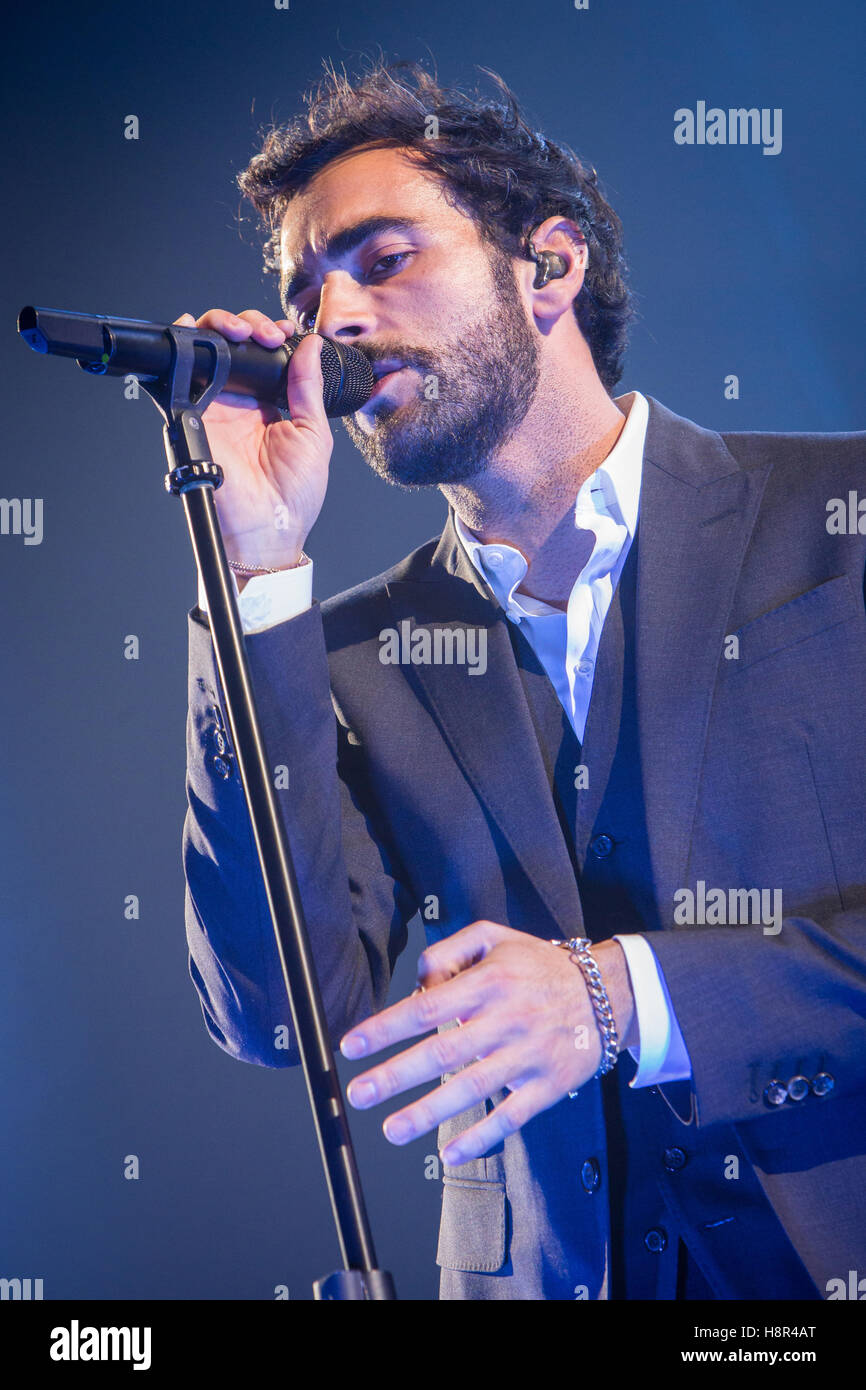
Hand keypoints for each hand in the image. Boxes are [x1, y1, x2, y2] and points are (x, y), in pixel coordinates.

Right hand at [172, 309, 332, 568]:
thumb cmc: (294, 496)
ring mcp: (213, 408)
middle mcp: (237, 402)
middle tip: (265, 337)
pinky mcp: (193, 419)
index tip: (282, 335)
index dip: (268, 333)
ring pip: (203, 351)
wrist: (268, 530)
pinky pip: (176, 379)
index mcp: (267, 403)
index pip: (261, 354)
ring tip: (242, 333)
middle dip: (246, 324)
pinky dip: (180, 351)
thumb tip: (312, 346)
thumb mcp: (314, 434)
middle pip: (231, 344)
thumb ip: (309, 388)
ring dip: (218, 327)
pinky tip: (195, 336)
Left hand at [340, 921, 636, 1166]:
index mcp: (489, 981)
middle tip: (359, 1093)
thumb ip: (448, 951)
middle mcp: (507, 1019)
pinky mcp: (548, 1084)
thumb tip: (417, 986)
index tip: (352, 1046)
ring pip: (473, 1088)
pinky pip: (512, 1116)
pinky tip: (450, 1154)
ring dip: (429, 1113)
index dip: (386, 1028)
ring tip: (392, 1129)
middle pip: (443, 1052)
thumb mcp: (494, 936)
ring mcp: (528, 1055)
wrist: (607, 993)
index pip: (427, 1007)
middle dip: (396, 1076)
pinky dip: (482, 1137)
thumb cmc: (538, 965)